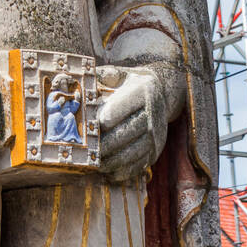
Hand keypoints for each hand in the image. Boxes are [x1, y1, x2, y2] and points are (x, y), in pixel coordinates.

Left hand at [97, 64, 184, 183]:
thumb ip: (104, 76)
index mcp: (143, 91)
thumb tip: (83, 80)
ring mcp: (157, 135)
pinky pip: (139, 164)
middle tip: (86, 150)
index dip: (106, 117)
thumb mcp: (121, 74)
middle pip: (126, 132)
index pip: (123, 106)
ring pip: (133, 152)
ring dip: (111, 161)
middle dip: (104, 144)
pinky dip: (123, 171)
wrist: (162, 95)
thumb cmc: (131, 84)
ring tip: (93, 164)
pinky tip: (108, 172)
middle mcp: (153, 114)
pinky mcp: (156, 151)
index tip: (90, 126)